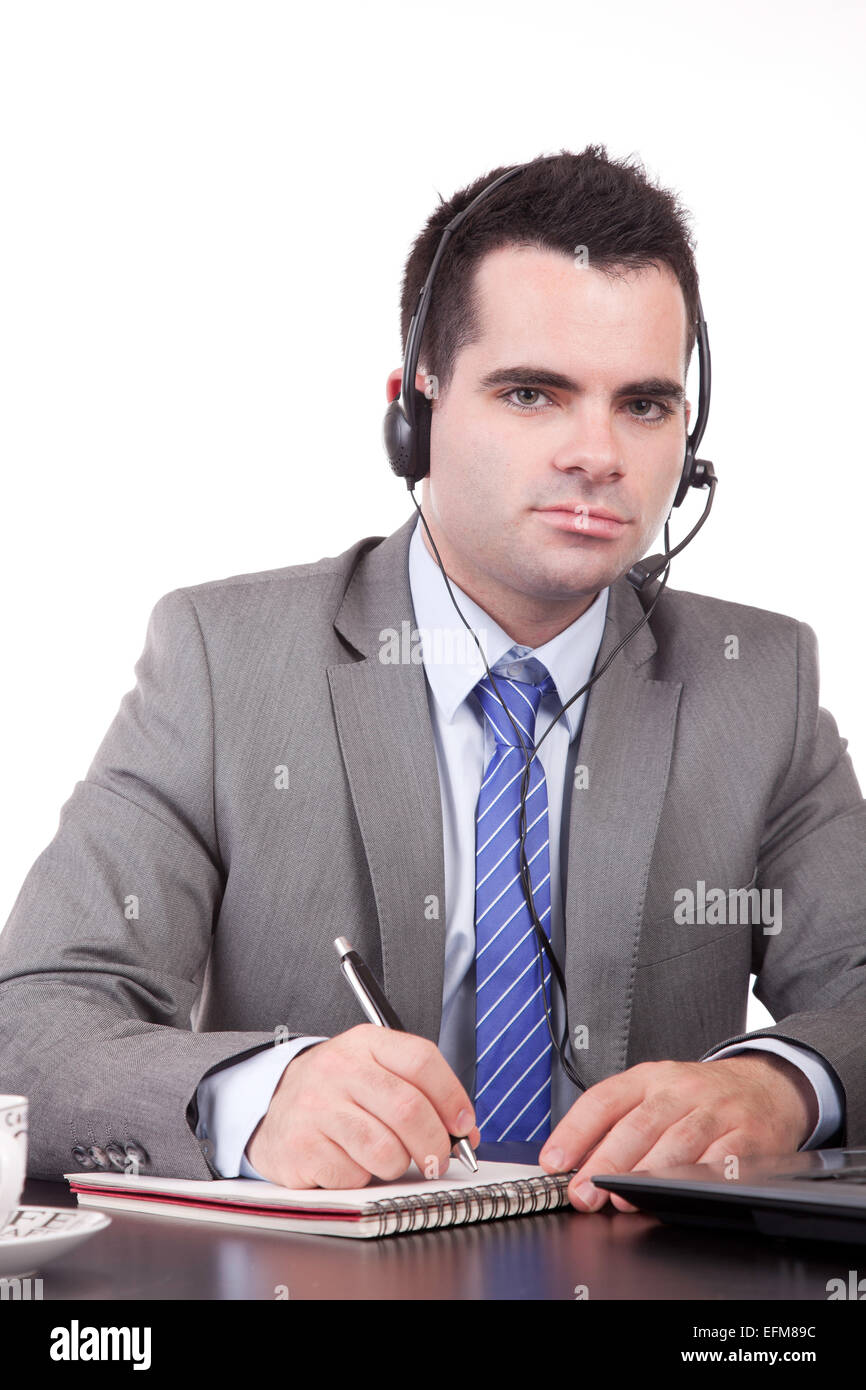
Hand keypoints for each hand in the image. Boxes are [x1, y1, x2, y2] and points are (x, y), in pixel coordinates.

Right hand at [245, 1024, 480, 1188]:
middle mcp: (339, 1068)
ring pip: (385, 1149)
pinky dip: (361, 1177)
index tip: (462, 1124)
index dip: (452, 1096)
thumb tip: (465, 1134)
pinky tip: (349, 1161)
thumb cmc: (338, 1093)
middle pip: (408, 1108)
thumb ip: (420, 1092)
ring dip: (397, 1164)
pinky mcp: (301, 1145)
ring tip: (386, 1157)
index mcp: (366, 1043)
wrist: (273, 1107)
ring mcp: (317, 1106)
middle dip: (434, 1144)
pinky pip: (354, 1174)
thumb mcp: (375, 1072)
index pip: (421, 1060)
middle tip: (437, 1159)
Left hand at [538, 1053, 817, 1213]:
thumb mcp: (654, 1093)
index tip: (554, 1162)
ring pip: (677, 1143)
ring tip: (622, 1199)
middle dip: (606, 1163)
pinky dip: (697, 1179)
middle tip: (583, 1193)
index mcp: (649, 1077)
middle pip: (638, 1125)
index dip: (574, 1132)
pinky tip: (679, 1194)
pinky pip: (721, 1159)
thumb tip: (575, 1162)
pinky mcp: (748, 1135)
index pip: (604, 1100)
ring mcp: (715, 1112)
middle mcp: (680, 1090)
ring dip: (646, 1174)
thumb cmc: (699, 1097)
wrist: (766, 1085)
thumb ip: (617, 1123)